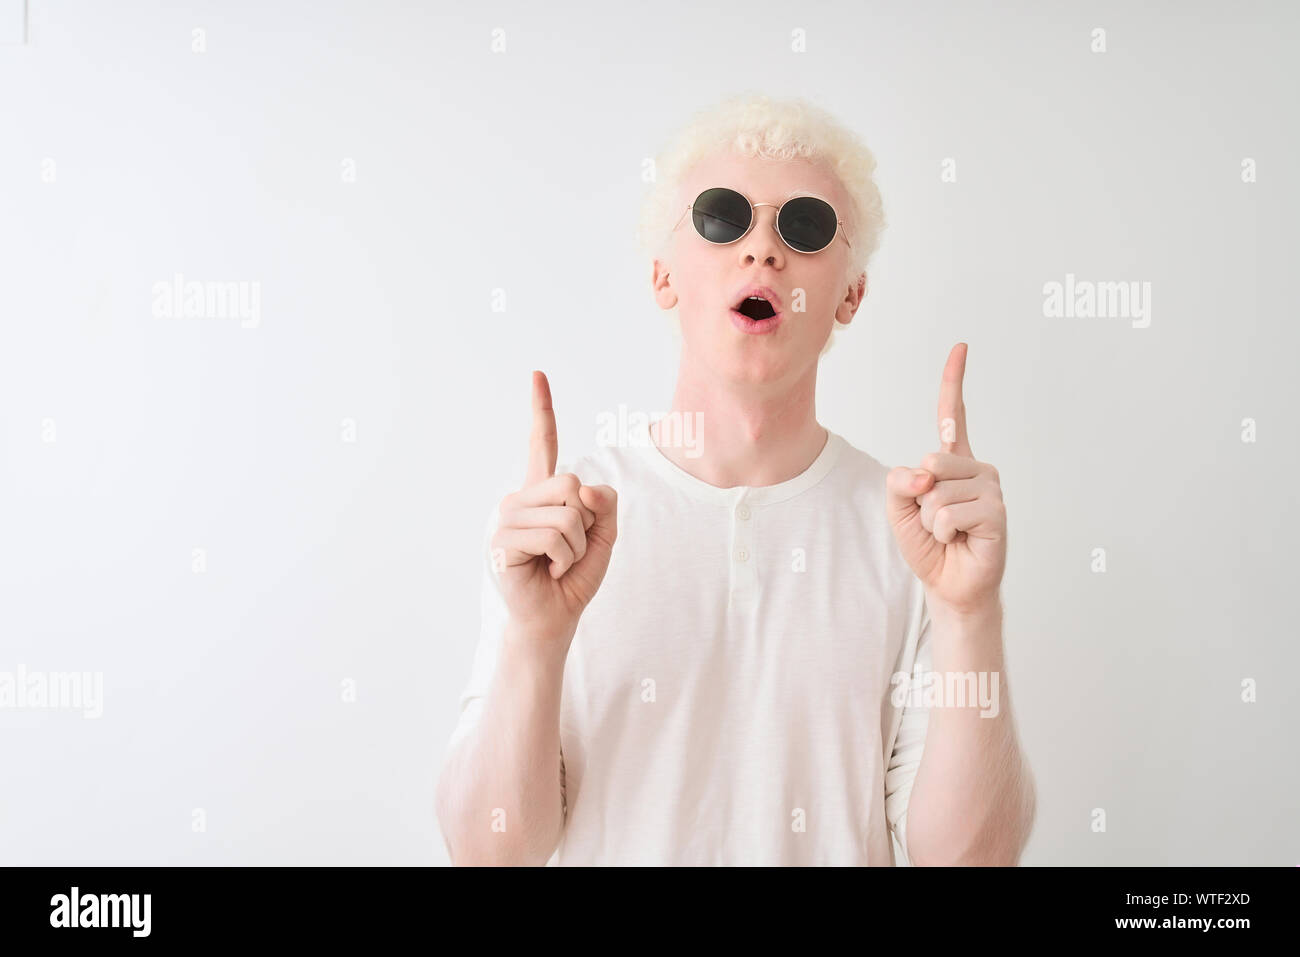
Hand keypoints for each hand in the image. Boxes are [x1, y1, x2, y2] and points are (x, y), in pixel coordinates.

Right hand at [491, 371, 618, 643]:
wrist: (553, 618)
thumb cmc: (573, 577)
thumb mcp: (603, 535)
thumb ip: (604, 504)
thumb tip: (583, 487)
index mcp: (542, 492)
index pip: (542, 444)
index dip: (541, 410)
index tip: (537, 374)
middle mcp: (519, 498)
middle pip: (570, 483)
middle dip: (585, 522)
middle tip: (568, 549)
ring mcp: (506, 518)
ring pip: (565, 513)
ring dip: (575, 546)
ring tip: (556, 563)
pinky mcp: (502, 540)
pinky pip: (553, 536)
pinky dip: (564, 558)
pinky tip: (547, 570)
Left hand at [886, 343, 1006, 616]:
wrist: (948, 584)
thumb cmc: (927, 544)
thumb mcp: (898, 507)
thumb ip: (899, 481)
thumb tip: (926, 473)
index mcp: (953, 462)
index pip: (952, 416)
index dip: (954, 381)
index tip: (960, 347)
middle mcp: (977, 469)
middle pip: (930, 462)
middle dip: (919, 498)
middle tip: (935, 521)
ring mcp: (990, 489)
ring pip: (936, 493)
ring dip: (930, 522)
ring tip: (948, 534)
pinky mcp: (996, 513)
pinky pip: (948, 514)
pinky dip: (941, 533)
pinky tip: (958, 541)